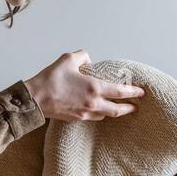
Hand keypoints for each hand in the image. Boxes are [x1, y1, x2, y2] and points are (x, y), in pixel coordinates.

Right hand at [24, 50, 144, 121]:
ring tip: (118, 108)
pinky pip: (93, 117)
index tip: (141, 92)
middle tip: (135, 106)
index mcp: (94, 88)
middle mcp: (93, 103)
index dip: (133, 92)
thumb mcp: (67, 59)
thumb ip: (82, 57)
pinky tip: (99, 109)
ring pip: (105, 115)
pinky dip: (100, 113)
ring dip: (114, 112)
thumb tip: (88, 60)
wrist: (35, 100)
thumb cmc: (50, 80)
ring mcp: (85, 114)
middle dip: (128, 108)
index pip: (120, 92)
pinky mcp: (77, 119)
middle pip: (117, 110)